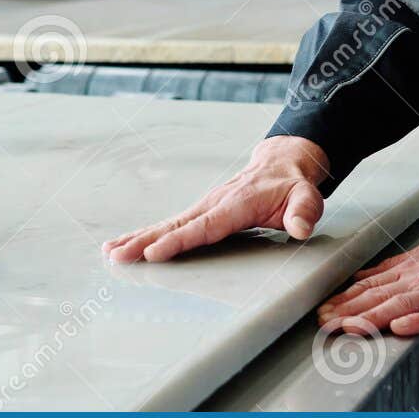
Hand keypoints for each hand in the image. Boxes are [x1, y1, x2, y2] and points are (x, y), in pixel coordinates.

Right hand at [102, 135, 330, 262]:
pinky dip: (147, 234)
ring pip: (167, 224)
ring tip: (111, 252)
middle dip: (146, 241)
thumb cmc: (292, 184)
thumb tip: (301, 227)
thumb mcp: (307, 196)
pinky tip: (127, 244)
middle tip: (119, 255)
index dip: (180, 240)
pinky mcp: (200, 211)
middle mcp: (214, 203)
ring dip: (138, 238)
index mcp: (236, 204)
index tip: (155, 252)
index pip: (205, 226)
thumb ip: (304, 212)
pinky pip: (171, 224)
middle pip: (175, 225)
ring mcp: (204, 206)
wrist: (282, 162)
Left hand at [317, 241, 418, 335]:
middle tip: (322, 321)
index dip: (344, 296)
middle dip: (346, 308)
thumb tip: (365, 276)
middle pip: (377, 294)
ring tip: (346, 326)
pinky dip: (415, 322)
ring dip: (369, 317)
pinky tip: (398, 329)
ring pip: (397, 305)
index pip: (370, 282)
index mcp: (412, 266)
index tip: (324, 306)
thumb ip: (396, 268)